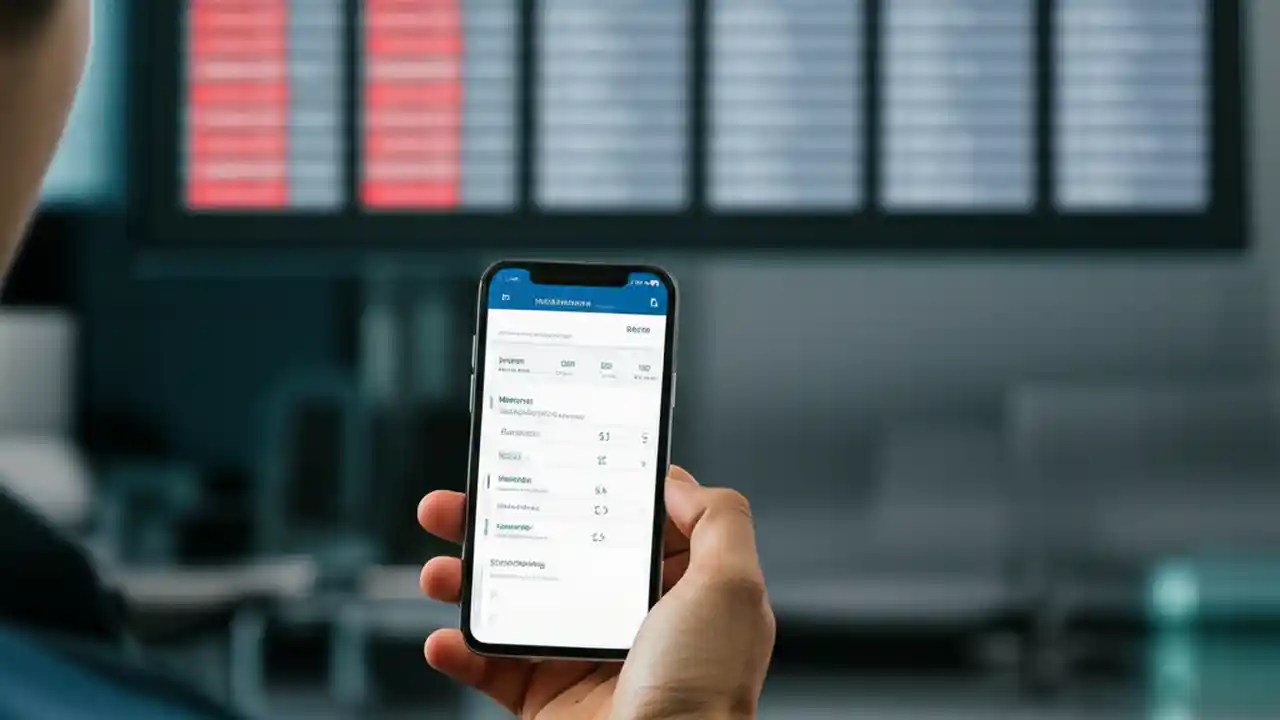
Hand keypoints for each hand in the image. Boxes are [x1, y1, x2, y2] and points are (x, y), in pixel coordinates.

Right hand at [417, 466, 774, 719]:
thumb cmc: (704, 689)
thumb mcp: (733, 587)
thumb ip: (719, 520)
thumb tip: (678, 482)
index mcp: (681, 591)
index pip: (631, 524)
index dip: (592, 490)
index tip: (551, 462)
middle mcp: (633, 623)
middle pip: (558, 556)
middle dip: (504, 526)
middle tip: (463, 503)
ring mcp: (586, 662)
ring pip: (516, 606)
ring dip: (468, 583)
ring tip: (439, 568)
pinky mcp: (549, 703)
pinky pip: (493, 670)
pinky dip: (461, 653)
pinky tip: (445, 638)